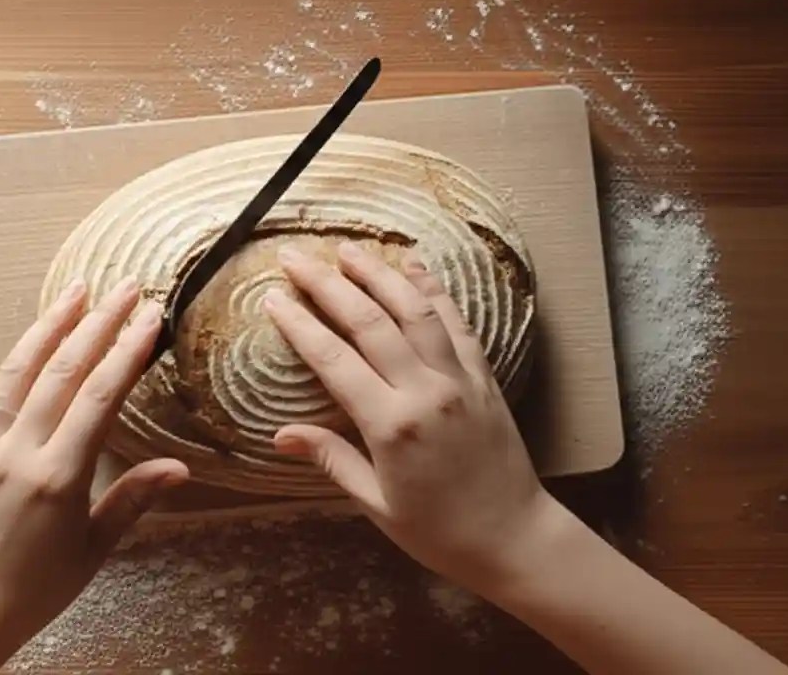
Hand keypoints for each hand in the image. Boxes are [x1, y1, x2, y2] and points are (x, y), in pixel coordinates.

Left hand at [0, 277, 187, 674]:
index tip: (150, 318)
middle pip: (62, 371)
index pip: (98, 397)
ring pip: (21, 370)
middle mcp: (19, 453)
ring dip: (52, 324)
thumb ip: (133, 498)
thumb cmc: (37, 587)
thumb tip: (179, 467)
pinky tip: (39, 337)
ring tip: (78, 289)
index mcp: (57, 478)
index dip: (127, 352)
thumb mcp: (94, 548)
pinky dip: (20, 356)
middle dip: (97, 323)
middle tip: (126, 288)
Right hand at [264, 242, 552, 592]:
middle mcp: (426, 391)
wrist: (514, 537)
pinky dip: (433, 290)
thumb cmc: (439, 532)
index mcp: (392, 425)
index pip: (334, 359)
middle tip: (295, 256)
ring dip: (379, 273)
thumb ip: (332, 459)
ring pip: (415, 309)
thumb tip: (281, 434)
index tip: (273, 297)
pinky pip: (456, 322)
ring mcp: (459, 379)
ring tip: (348, 249)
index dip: (299, 324)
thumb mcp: (376, 504)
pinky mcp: (484, 377)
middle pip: (370, 321)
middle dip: (328, 283)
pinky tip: (413, 267)